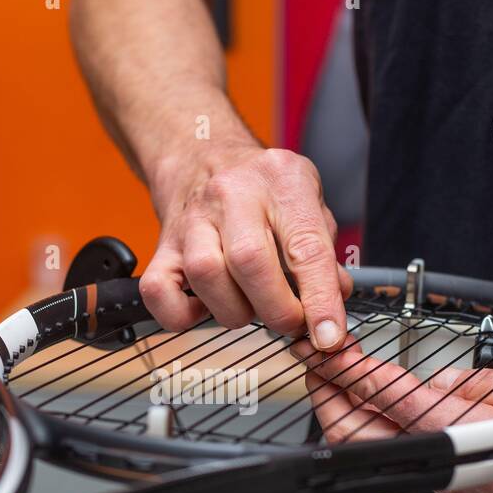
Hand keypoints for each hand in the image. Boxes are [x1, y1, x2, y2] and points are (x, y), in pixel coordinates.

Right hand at [142, 141, 350, 347]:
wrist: (203, 156)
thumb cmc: (263, 190)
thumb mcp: (308, 203)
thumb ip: (324, 255)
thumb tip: (334, 306)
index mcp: (281, 181)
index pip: (305, 248)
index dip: (320, 300)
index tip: (328, 336)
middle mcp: (233, 194)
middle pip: (250, 261)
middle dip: (276, 309)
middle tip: (289, 322)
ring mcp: (192, 220)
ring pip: (206, 275)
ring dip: (234, 310)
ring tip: (249, 308)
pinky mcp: (162, 246)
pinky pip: (159, 292)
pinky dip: (182, 315)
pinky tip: (205, 308)